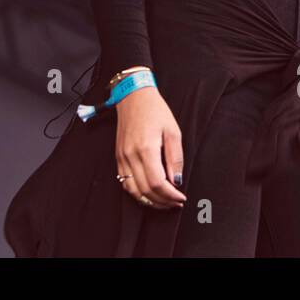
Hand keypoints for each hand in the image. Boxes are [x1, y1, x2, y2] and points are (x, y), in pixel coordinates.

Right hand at [114, 86, 186, 208]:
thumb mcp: (173, 131)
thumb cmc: (155, 110)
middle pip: (146, 190)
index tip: (181, 197)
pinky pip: (125, 182)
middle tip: (176, 202)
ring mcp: (122, 157)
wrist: (133, 97)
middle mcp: (131, 155)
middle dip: (163, 201)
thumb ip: (175, 158)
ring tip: (164, 202)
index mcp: (146, 148)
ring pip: (134, 190)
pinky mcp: (118, 157)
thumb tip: (176, 181)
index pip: (158, 183)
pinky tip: (149, 193)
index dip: (170, 195)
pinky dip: (138, 193)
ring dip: (150, 201)